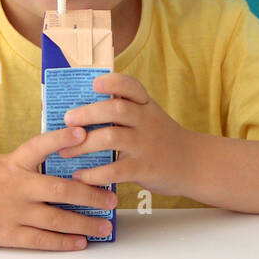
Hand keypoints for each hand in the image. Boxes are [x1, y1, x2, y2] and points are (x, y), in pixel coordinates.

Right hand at [0, 125, 118, 250]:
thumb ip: (25, 165)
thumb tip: (57, 165)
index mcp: (13, 162)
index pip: (41, 145)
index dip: (63, 138)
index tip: (85, 133)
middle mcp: (16, 185)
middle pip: (61, 189)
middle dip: (91, 195)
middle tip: (113, 198)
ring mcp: (12, 211)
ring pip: (57, 218)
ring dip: (85, 223)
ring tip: (104, 226)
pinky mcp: (5, 233)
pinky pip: (40, 239)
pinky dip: (62, 242)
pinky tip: (79, 243)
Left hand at [59, 73, 197, 197]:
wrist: (194, 163)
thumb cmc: (161, 138)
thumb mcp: (149, 117)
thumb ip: (124, 112)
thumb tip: (79, 112)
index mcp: (145, 105)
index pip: (130, 86)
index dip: (112, 83)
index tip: (94, 84)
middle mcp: (146, 121)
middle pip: (116, 110)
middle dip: (88, 113)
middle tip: (67, 120)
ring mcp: (146, 145)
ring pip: (111, 138)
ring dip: (83, 144)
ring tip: (65, 152)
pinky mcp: (144, 168)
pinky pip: (115, 170)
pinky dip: (94, 174)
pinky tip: (80, 176)